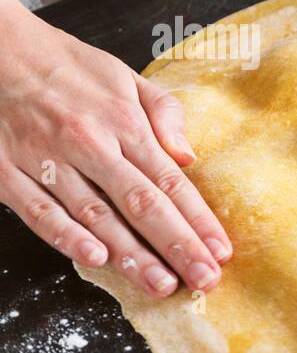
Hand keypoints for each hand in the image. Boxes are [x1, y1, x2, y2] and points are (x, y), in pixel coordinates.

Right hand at [0, 0, 230, 296]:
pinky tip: (95, 259)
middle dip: (177, 246)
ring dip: (131, 254)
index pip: (170, 182)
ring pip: (96, 215)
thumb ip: (164, 115)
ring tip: (161, 284)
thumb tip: (188, 158)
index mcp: (124, 123)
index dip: (198, 220)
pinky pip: (40, 211)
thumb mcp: (127, 78)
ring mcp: (47, 159)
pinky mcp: (8, 171)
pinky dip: (67, 236)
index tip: (220, 251)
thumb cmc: (70, 68)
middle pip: (142, 204)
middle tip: (204, 280)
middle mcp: (90, 143)